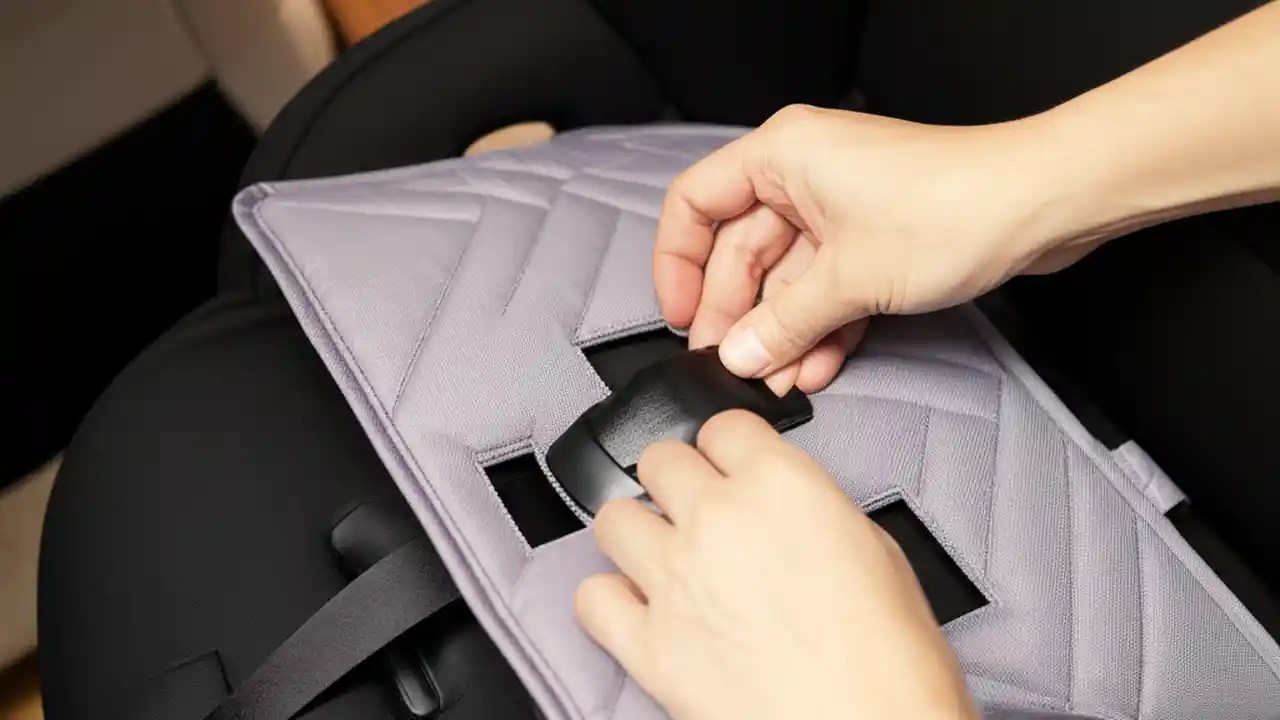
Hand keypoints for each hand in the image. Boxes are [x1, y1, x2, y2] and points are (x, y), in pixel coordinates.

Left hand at [574, 411, 977, 719]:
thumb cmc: (890, 662)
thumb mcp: (875, 550)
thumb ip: (809, 510)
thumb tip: (781, 510)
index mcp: (781, 486)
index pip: (723, 425)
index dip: (728, 447)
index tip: (729, 463)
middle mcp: (718, 521)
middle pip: (658, 460)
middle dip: (677, 482)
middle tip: (697, 508)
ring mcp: (674, 581)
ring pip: (613, 519)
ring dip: (637, 533)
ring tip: (663, 556)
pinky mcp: (648, 644)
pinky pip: (591, 598)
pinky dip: (609, 601)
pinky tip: (638, 608)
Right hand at [654, 105, 1093, 393]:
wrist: (1044, 203)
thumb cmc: (954, 205)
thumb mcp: (849, 278)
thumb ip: (783, 323)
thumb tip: (737, 356)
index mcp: (781, 155)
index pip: (696, 204)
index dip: (677, 265)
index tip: (682, 318)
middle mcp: (804, 175)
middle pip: (741, 251)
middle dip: (739, 315)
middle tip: (731, 367)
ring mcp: (841, 208)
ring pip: (787, 277)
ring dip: (782, 332)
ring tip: (776, 380)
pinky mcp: (874, 237)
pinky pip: (827, 287)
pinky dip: (820, 327)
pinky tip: (814, 368)